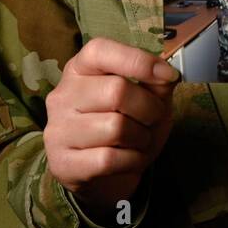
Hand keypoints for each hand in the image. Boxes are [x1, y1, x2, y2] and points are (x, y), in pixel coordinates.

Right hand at [44, 37, 179, 219]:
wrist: (104, 176)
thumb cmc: (126, 127)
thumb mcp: (146, 99)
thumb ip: (157, 83)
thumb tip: (168, 74)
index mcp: (79, 69)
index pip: (100, 51)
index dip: (138, 60)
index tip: (168, 75)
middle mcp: (63, 95)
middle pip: (117, 91)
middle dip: (149, 108)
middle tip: (153, 120)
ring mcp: (58, 130)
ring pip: (116, 127)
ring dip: (141, 138)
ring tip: (139, 141)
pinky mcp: (62, 163)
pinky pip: (109, 159)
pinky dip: (131, 161)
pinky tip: (129, 160)